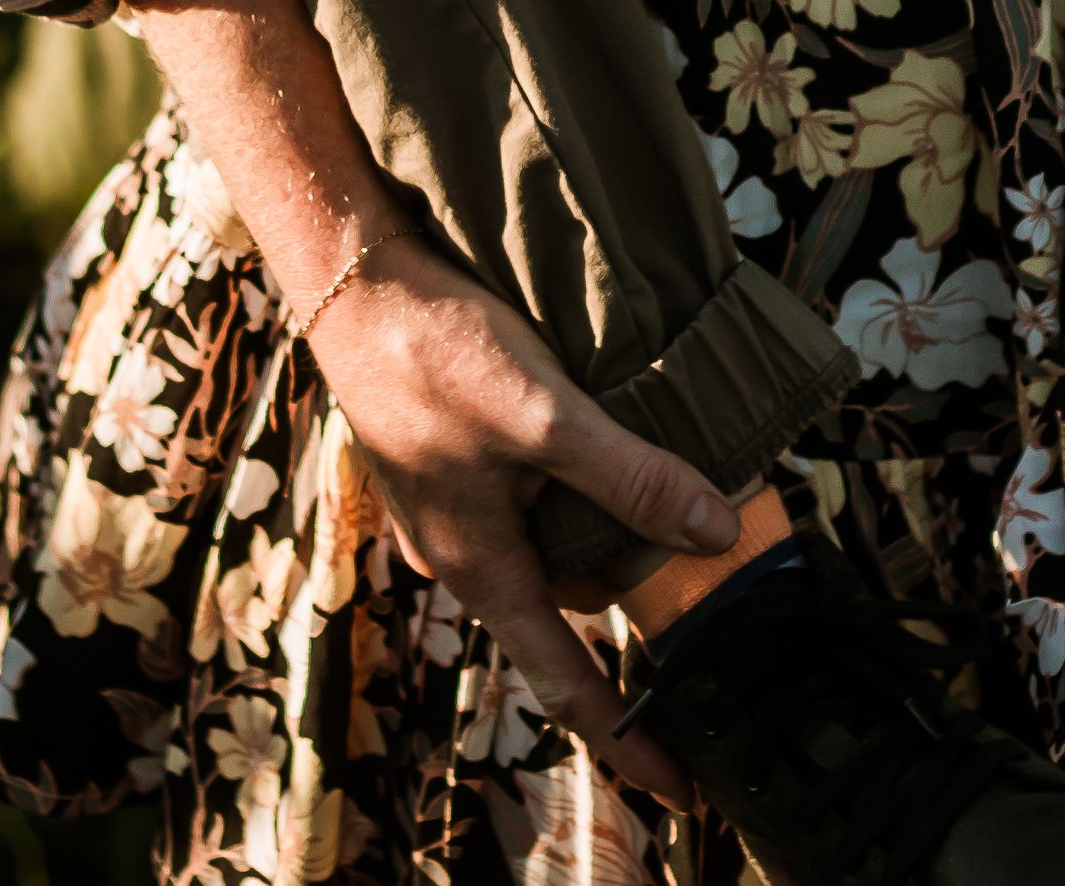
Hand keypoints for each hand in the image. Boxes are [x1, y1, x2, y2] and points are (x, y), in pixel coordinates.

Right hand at [110, 0, 730, 802]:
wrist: (352, 276)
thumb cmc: (434, 348)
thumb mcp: (544, 414)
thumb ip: (628, 475)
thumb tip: (713, 533)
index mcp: (481, 567)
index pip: (568, 682)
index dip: (629, 737)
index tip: (683, 787)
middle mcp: (464, 551)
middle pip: (570, 604)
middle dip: (635, 597)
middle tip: (710, 577)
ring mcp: (455, 507)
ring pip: (552, 542)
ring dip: (606, 526)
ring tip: (674, 489)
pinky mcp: (454, 459)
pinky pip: (531, 495)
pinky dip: (576, 483)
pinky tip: (606, 436)